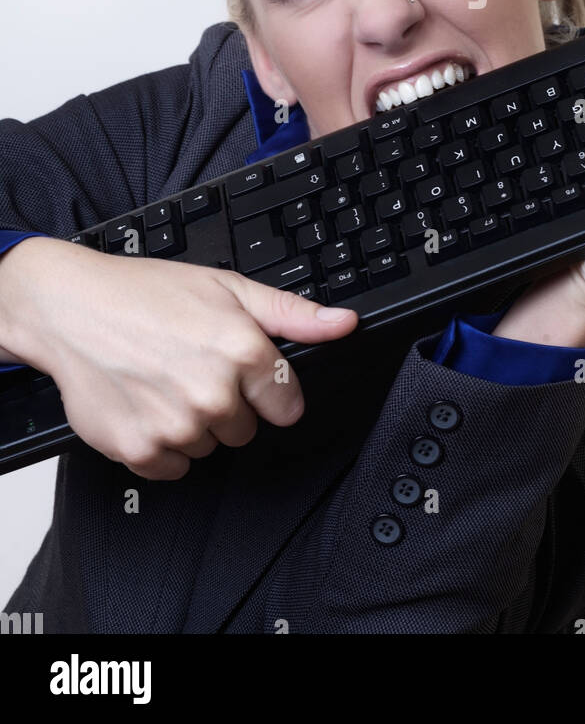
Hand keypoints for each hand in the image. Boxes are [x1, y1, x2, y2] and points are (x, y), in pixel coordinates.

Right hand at [0, 238, 357, 479]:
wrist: (71, 308)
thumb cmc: (146, 293)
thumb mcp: (228, 287)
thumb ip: (292, 315)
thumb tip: (343, 324)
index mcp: (243, 350)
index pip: (287, 405)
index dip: (267, 389)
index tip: (244, 376)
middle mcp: (213, 393)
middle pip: (247, 429)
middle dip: (228, 403)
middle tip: (192, 367)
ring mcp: (176, 426)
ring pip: (210, 447)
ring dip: (193, 423)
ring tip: (164, 380)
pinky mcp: (140, 450)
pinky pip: (173, 467)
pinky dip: (161, 444)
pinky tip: (146, 404)